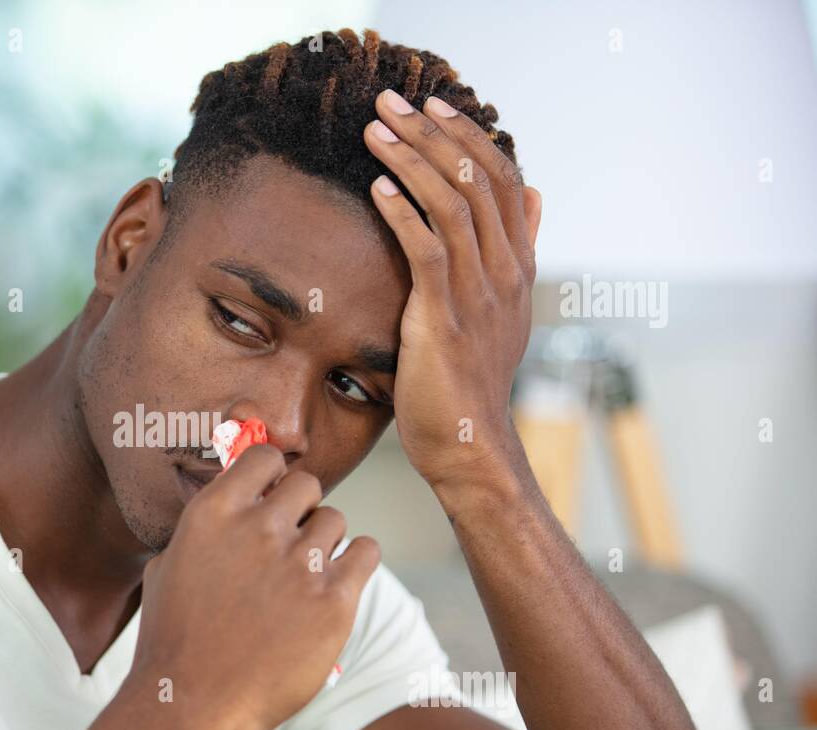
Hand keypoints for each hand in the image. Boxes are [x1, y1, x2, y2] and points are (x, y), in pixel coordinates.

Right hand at [127, 444, 380, 729]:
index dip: (272, 477)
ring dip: (324, 544)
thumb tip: (233, 500)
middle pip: (307, 486)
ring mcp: (298, 564)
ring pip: (336, 521)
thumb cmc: (172, 641)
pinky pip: (367, 552)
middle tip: (289, 545)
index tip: (272, 498)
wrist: (190, 707)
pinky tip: (337, 585)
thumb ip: (204, 527)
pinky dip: (356, 563)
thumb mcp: (167, 566)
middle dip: (301, 511)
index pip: (265, 457)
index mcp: (212, 513)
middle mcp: (257, 529)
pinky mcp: (333, 601)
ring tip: (303, 580)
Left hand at [363, 89, 542, 494]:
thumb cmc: (469, 383)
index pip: (503, 181)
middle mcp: (506, 272)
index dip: (470, 138)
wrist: (470, 446)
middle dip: (433, 134)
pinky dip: (403, 214)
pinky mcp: (445, 318)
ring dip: (410, 161)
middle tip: (393, 102)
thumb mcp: (501, 310)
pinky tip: (378, 189)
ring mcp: (479, 294)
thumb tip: (535, 196)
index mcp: (518, 266)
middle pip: (478, 180)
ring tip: (375, 132)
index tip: (434, 108)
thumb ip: (515, 251)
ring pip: (453, 205)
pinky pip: (429, 250)